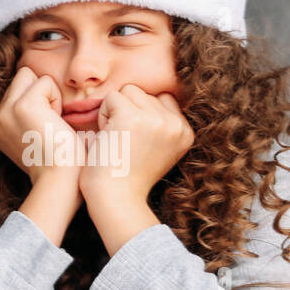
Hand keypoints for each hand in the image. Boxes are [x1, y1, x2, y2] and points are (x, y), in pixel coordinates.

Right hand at [0, 66, 84, 189]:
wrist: (59, 182)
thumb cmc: (59, 166)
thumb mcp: (34, 139)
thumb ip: (29, 119)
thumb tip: (43, 103)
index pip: (18, 89)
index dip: (39, 102)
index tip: (44, 132)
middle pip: (22, 77)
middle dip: (41, 93)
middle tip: (50, 125)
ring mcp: (6, 111)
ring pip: (31, 75)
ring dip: (48, 95)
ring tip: (51, 124)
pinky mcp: (22, 106)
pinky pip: (45, 81)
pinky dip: (56, 99)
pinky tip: (55, 124)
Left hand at [79, 86, 193, 204]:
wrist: (115, 198)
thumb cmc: (127, 176)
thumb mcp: (158, 149)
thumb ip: (161, 124)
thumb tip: (151, 93)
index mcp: (186, 133)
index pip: (163, 98)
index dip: (142, 114)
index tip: (136, 141)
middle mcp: (176, 125)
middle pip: (145, 93)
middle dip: (129, 112)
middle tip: (124, 143)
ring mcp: (157, 120)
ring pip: (129, 90)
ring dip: (116, 111)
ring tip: (116, 139)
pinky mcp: (132, 118)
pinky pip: (112, 97)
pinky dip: (103, 115)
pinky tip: (107, 138)